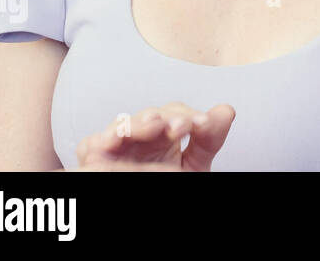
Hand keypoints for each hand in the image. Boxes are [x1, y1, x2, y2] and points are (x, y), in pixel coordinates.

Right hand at [75, 102, 234, 170]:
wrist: (150, 209)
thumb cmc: (165, 182)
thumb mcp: (193, 166)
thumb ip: (208, 140)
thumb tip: (227, 109)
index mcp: (164, 135)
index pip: (176, 114)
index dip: (189, 115)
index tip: (204, 124)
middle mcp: (140, 137)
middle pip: (152, 115)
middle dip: (168, 117)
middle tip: (182, 127)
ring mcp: (117, 146)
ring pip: (124, 124)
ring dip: (140, 122)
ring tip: (154, 124)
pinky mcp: (94, 158)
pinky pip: (91, 143)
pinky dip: (102, 138)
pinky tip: (115, 140)